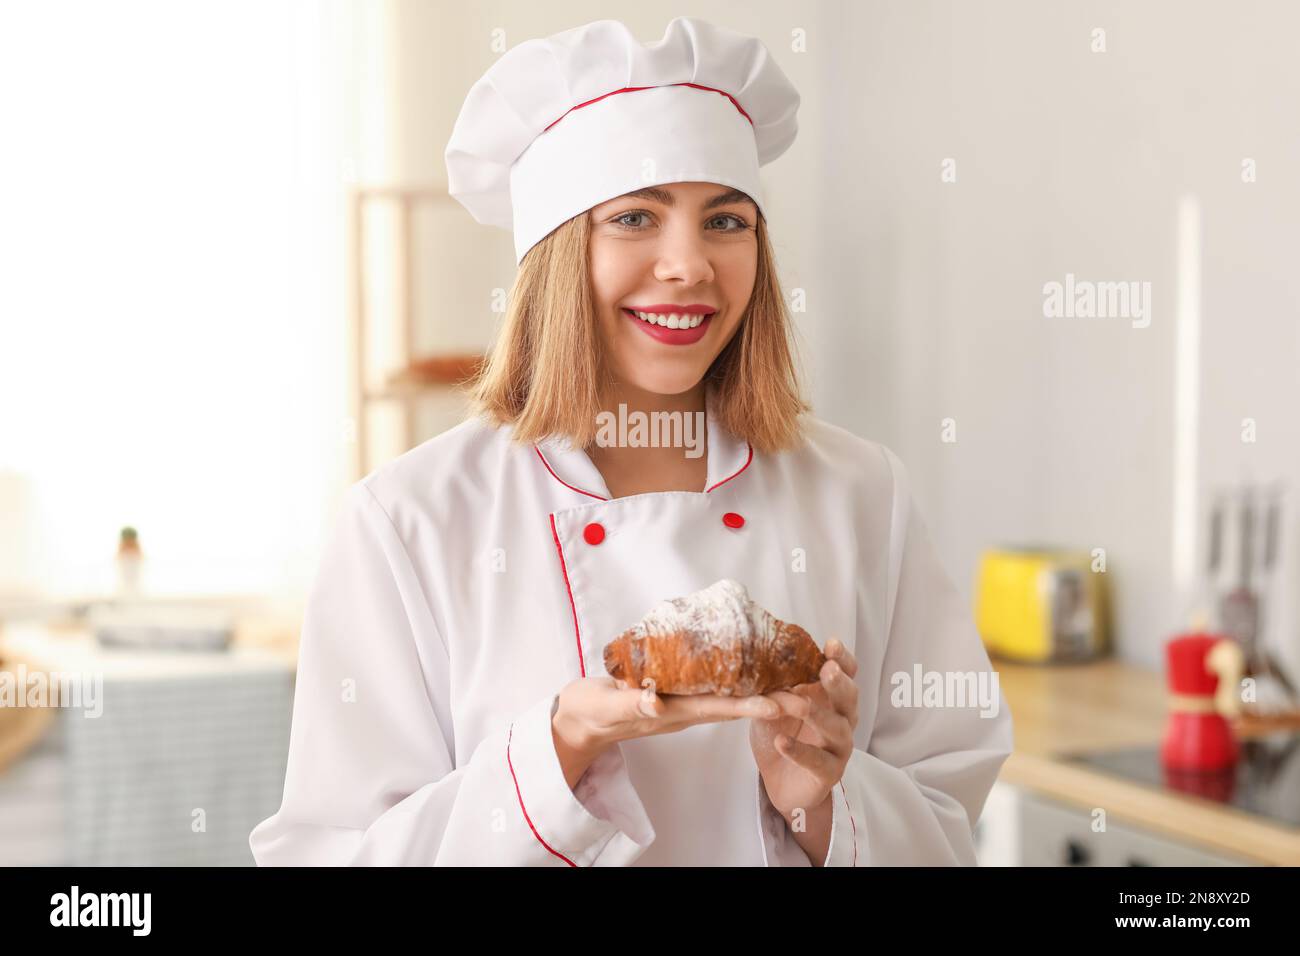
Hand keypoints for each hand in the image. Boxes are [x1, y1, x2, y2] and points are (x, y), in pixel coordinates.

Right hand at [553, 675, 780, 787]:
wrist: (578, 719)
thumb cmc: (592, 712)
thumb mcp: (607, 706)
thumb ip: (629, 704)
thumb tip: (654, 703)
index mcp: (671, 712)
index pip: (718, 708)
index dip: (749, 706)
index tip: (780, 704)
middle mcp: (683, 708)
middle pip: (734, 704)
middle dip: (771, 699)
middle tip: (807, 691)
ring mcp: (681, 702)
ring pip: (729, 695)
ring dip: (761, 689)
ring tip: (794, 678)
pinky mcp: (674, 692)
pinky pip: (713, 686)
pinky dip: (738, 678)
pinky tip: (754, 665)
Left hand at [749, 638, 858, 823]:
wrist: (780, 781)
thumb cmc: (781, 734)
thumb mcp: (774, 705)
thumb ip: (775, 686)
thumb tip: (763, 657)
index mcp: (831, 698)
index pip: (846, 673)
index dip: (841, 659)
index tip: (831, 643)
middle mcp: (842, 719)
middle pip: (848, 698)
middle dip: (838, 682)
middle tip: (827, 669)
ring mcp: (838, 747)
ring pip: (836, 728)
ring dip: (818, 715)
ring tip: (800, 705)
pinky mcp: (828, 773)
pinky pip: (817, 761)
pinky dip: (799, 751)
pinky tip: (782, 742)